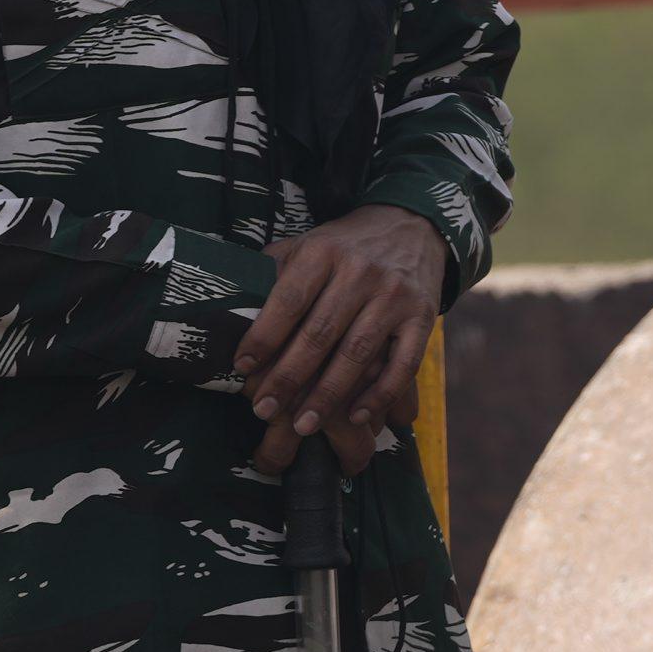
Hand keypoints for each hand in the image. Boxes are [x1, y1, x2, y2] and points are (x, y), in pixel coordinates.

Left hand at [236, 205, 446, 477]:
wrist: (411, 225)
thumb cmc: (344, 245)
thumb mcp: (306, 245)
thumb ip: (272, 273)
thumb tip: (229, 309)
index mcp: (324, 252)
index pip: (288, 301)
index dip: (263, 337)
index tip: (241, 368)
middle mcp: (361, 271)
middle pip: (319, 334)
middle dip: (288, 378)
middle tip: (263, 410)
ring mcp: (395, 295)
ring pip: (357, 354)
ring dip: (328, 396)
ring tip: (301, 426)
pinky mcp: (423, 317)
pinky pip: (403, 363)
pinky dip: (380, 394)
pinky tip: (358, 417)